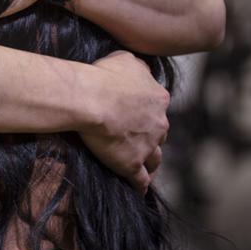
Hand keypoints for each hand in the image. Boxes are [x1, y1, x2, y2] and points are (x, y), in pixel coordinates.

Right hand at [78, 51, 168, 192]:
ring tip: (144, 166)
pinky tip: (138, 190)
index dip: (148, 112)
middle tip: (139, 140)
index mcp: (158, 98)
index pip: (158, 107)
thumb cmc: (103, 75)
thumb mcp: (125, 59)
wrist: (89, 98)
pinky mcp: (132, 164)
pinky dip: (140, 186)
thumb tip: (140, 69)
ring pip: (155, 158)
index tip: (137, 114)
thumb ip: (137, 66)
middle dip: (152, 137)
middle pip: (160, 134)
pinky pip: (140, 180)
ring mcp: (147, 145)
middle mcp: (159, 123)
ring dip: (151, 162)